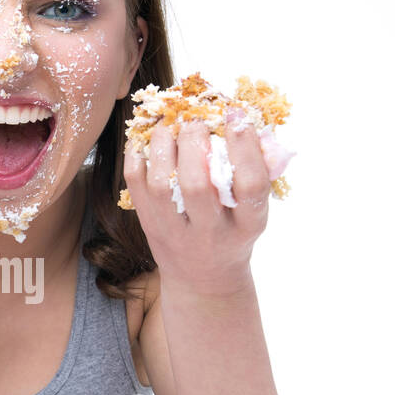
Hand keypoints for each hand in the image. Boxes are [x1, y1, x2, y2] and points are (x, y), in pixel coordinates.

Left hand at [123, 118, 271, 296]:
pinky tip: (148, 139)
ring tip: (171, 123)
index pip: (250, 186)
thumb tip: (251, 121)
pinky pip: (135, 185)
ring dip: (163, 145)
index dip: (244, 148)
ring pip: (161, 184)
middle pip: (196, 185)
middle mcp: (209, 234)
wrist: (203, 278)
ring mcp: (174, 232)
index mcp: (246, 227)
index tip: (237, 115)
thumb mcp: (253, 211)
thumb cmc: (234, 231)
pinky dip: (137, 155)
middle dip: (195, 142)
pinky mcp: (148, 225)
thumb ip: (258, 171)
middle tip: (196, 118)